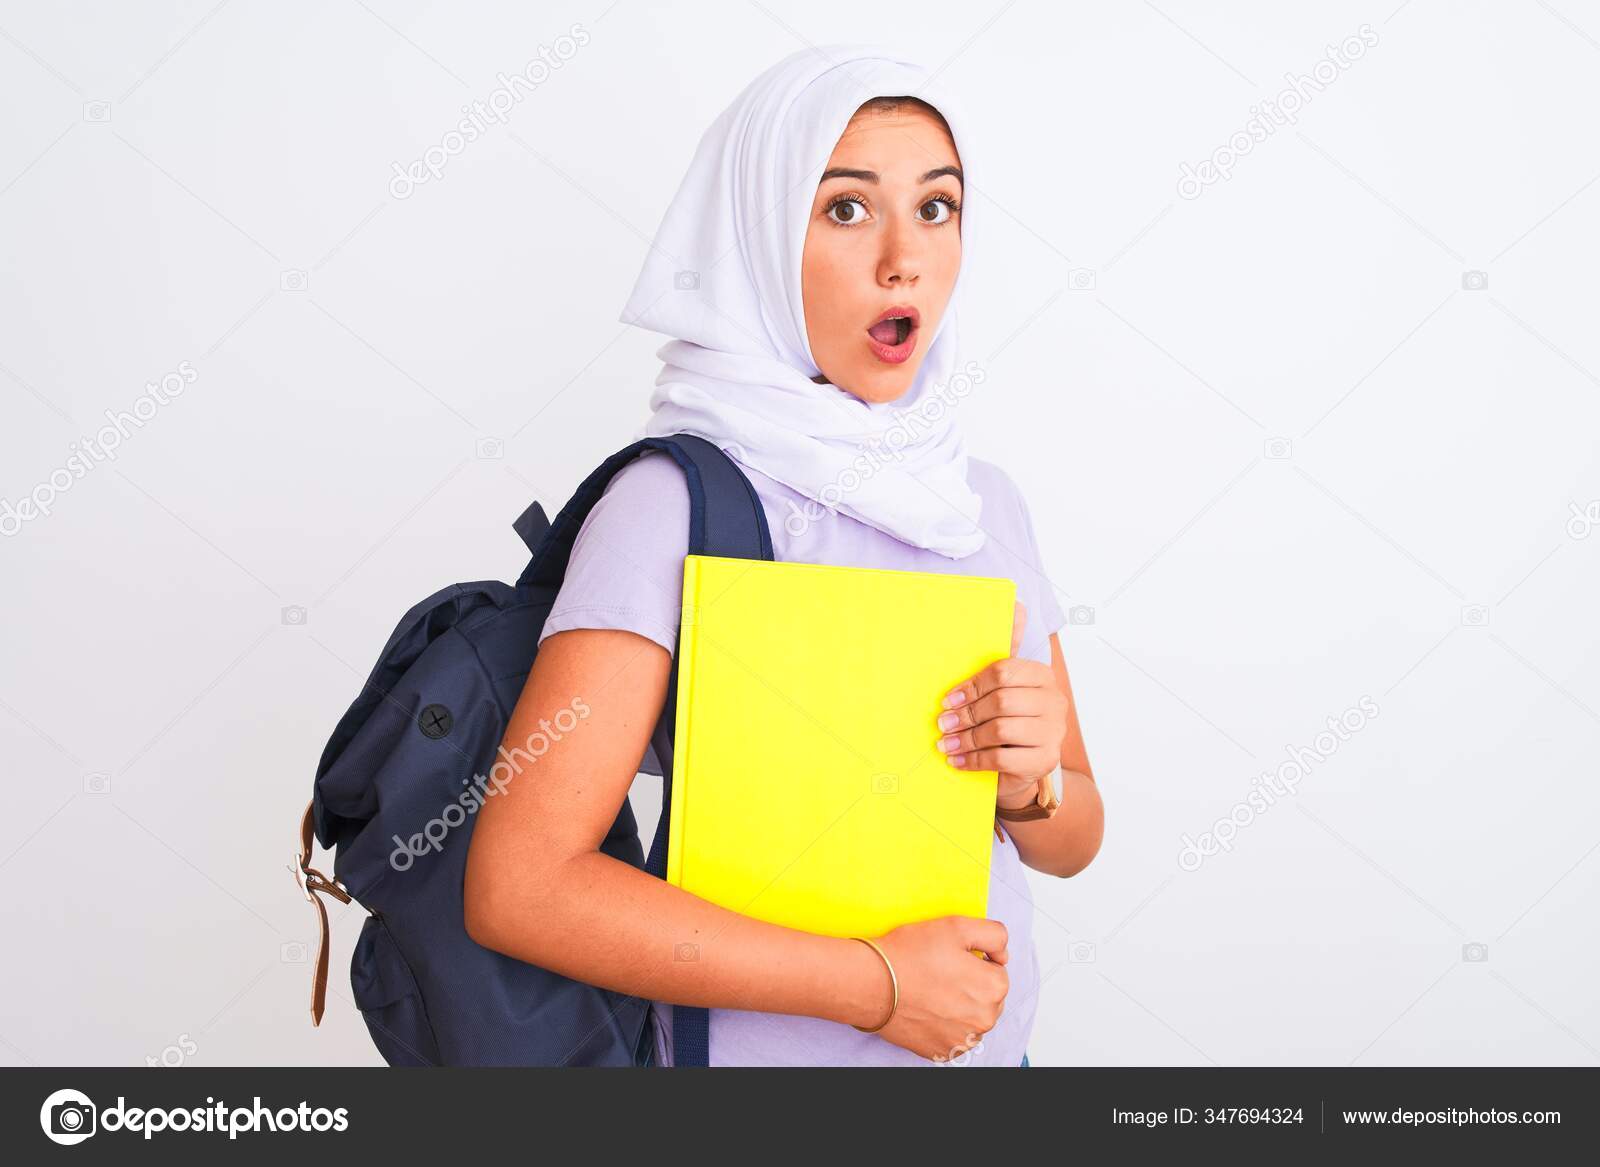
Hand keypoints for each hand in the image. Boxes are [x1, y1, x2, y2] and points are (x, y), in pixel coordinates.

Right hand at [868, 916, 1009, 1060]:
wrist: (871, 983)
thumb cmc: (910, 954)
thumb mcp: (958, 926)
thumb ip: (994, 935)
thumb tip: (1003, 956)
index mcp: (994, 988)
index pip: (997, 971)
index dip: (974, 960)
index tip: (950, 957)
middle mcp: (985, 1020)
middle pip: (987, 997)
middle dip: (970, 985)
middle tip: (939, 972)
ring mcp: (962, 1040)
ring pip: (970, 1017)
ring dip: (958, 1006)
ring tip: (930, 990)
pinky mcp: (941, 1051)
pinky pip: (952, 1035)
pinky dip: (943, 1024)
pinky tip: (925, 1008)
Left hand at [936, 601, 1067, 809]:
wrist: (1025, 766)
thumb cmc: (1009, 719)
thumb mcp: (1006, 684)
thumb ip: (1008, 648)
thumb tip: (1016, 605)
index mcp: (1042, 676)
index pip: (1003, 671)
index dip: (971, 685)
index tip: (948, 699)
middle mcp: (1054, 702)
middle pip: (1001, 701)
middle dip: (966, 714)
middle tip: (942, 723)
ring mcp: (1053, 733)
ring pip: (1001, 730)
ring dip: (967, 739)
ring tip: (946, 744)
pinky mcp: (1044, 760)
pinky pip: (1003, 758)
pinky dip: (975, 760)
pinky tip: (958, 761)